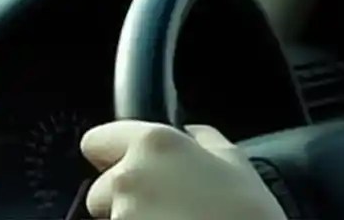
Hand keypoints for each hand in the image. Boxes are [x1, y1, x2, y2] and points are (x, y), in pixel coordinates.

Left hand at [80, 120, 285, 219]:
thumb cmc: (247, 212)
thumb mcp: (236, 162)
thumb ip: (202, 139)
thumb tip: (188, 132)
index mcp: (154, 145)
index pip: (96, 141)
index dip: (113, 154)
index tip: (132, 163)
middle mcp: (128, 179)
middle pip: (101, 188)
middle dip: (125, 198)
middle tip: (168, 206)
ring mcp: (120, 218)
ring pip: (114, 218)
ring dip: (137, 219)